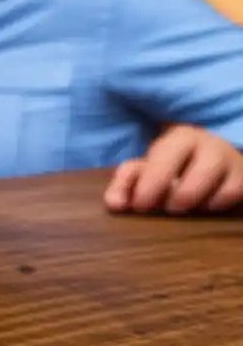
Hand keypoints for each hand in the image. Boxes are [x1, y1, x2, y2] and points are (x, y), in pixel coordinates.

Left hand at [103, 125, 242, 214]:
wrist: (213, 158)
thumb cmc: (172, 165)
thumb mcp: (147, 168)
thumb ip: (126, 183)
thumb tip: (114, 204)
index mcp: (181, 138)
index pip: (166, 157)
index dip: (152, 183)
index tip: (139, 205)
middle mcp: (210, 146)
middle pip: (200, 172)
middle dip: (179, 195)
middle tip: (165, 208)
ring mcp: (231, 162)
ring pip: (222, 184)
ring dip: (197, 200)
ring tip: (181, 207)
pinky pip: (233, 195)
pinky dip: (216, 204)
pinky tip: (203, 206)